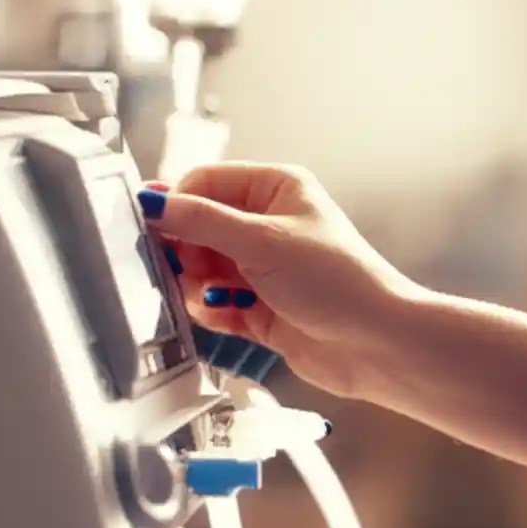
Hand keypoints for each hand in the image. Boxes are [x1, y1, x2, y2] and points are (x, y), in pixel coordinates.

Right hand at [139, 163, 417, 396]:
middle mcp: (268, 224)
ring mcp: (264, 268)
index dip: (177, 204)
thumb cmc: (337, 281)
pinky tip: (222, 314)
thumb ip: (201, 221)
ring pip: (203, 269)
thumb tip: (152, 202)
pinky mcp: (260, 309)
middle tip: (183, 267)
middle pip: (199, 228)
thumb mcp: (261, 240)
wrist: (375, 344)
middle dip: (186, 250)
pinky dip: (212, 310)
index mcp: (276, 188)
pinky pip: (216, 304)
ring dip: (197, 284)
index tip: (151, 226)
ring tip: (212, 295)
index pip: (206, 183)